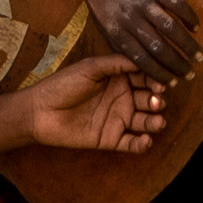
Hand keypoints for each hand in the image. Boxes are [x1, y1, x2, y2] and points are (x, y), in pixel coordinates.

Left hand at [12, 52, 172, 157]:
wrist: (40, 111)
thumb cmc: (62, 84)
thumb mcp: (90, 67)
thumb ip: (116, 62)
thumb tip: (142, 58)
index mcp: (118, 79)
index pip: (145, 78)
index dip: (156, 80)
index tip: (162, 83)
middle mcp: (122, 98)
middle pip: (149, 100)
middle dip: (157, 101)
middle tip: (156, 101)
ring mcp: (117, 119)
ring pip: (146, 122)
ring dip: (155, 122)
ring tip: (157, 121)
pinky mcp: (110, 139)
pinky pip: (132, 143)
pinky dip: (143, 143)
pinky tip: (145, 139)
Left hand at [74, 0, 199, 84]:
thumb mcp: (103, 24)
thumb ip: (119, 44)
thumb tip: (139, 65)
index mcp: (117, 32)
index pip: (141, 61)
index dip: (159, 74)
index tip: (173, 84)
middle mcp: (131, 19)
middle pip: (160, 48)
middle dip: (178, 65)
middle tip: (191, 74)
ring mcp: (143, 1)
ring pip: (171, 29)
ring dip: (188, 45)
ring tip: (199, 56)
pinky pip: (176, 4)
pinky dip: (189, 17)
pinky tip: (196, 27)